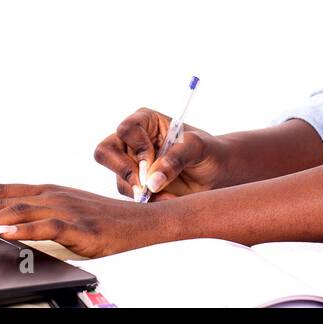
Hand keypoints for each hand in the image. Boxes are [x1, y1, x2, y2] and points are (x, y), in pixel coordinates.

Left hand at [0, 182, 176, 257]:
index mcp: (44, 190)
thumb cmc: (104, 221)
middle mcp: (49, 194)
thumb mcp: (64, 216)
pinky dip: (21, 228)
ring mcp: (63, 207)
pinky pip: (46, 225)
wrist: (142, 221)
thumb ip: (35, 218)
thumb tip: (2, 229)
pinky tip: (2, 233)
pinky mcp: (79, 225)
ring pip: (14, 211)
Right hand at [94, 107, 227, 199]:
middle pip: (106, 152)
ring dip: (141, 191)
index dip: (136, 146)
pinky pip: (130, 195)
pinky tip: (167, 199)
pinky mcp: (136, 185)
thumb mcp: (197, 148)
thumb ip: (175, 159)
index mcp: (145, 121)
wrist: (216, 174)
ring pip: (119, 179)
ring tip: (167, 194)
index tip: (152, 161)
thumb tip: (151, 182)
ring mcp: (132, 164)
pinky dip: (147, 202)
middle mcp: (133, 141)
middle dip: (123, 171)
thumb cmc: (208, 151)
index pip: (125, 129)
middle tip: (143, 186)